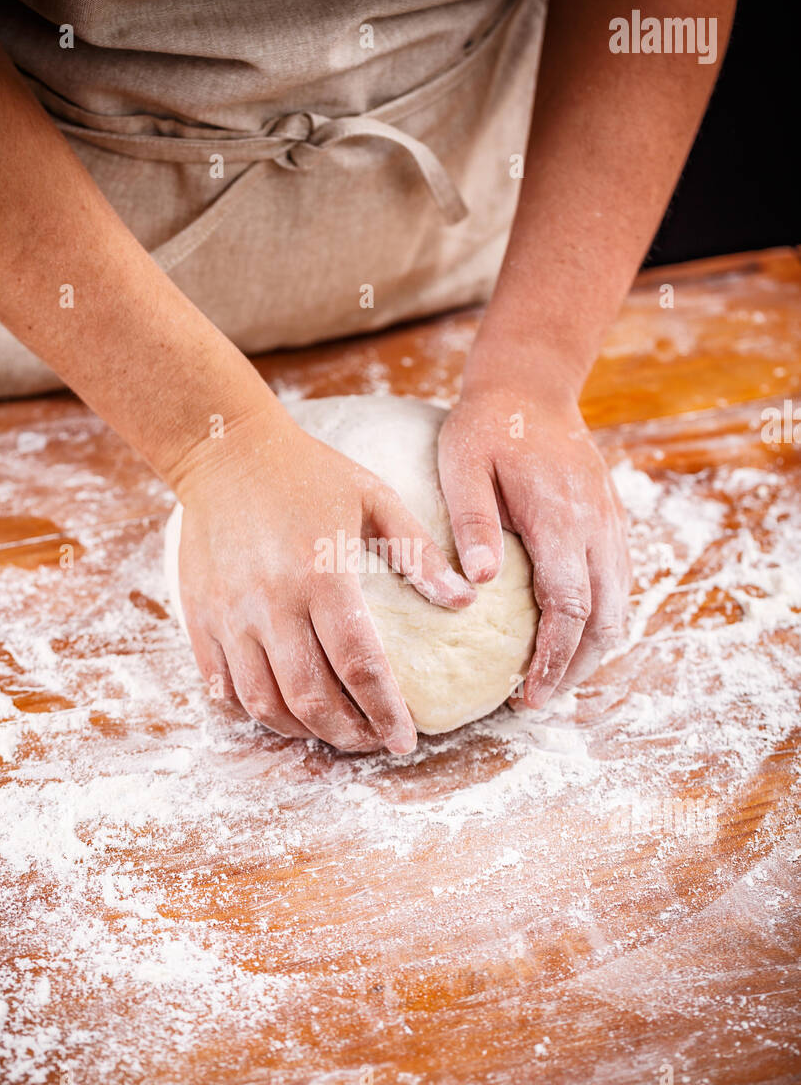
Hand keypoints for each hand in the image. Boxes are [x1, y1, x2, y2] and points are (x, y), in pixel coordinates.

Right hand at [174, 402, 475, 753]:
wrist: (224, 452)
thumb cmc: (310, 474)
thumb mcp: (376, 499)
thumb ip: (419, 553)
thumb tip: (466, 600)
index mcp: (321, 576)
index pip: (359, 665)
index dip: (385, 712)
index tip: (407, 740)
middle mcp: (271, 604)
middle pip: (310, 699)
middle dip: (347, 734)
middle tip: (373, 742)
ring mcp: (230, 615)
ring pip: (263, 703)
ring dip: (302, 731)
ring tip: (333, 731)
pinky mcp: (201, 618)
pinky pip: (223, 686)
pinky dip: (253, 711)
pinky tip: (283, 709)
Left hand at [438, 353, 629, 708]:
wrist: (532, 384)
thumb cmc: (489, 426)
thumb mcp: (463, 465)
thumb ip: (472, 522)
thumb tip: (478, 582)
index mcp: (560, 519)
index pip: (569, 606)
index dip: (554, 658)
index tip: (530, 695)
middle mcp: (596, 528)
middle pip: (604, 619)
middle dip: (576, 668)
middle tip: (537, 700)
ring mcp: (609, 525)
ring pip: (619, 605)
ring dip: (591, 648)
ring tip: (552, 678)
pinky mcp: (610, 522)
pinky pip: (617, 583)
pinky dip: (599, 618)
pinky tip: (568, 633)